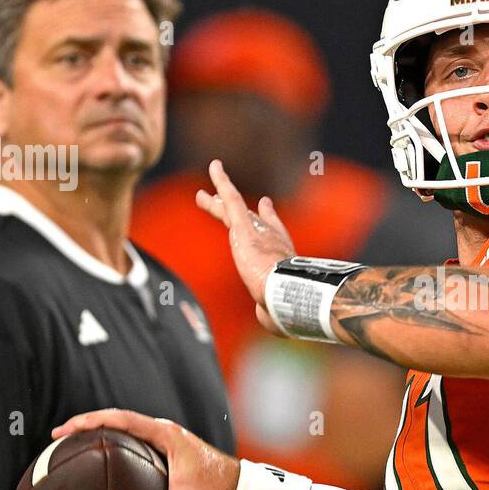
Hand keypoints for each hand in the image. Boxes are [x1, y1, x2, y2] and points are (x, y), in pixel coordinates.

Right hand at [51, 409, 240, 489]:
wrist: (238, 487)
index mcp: (165, 434)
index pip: (121, 419)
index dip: (91, 421)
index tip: (66, 429)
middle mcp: (163, 430)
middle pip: (117, 419)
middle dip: (87, 424)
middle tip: (58, 436)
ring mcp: (164, 438)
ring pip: (125, 428)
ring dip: (99, 432)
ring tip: (72, 445)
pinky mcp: (165, 449)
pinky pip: (133, 441)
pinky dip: (113, 446)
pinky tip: (100, 465)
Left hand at [196, 159, 295, 306]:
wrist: (284, 292)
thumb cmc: (285, 305)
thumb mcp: (277, 310)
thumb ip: (272, 314)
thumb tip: (272, 323)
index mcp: (279, 254)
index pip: (272, 230)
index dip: (268, 217)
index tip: (264, 205)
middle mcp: (270, 236)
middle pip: (250, 216)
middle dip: (238, 206)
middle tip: (227, 194)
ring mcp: (255, 229)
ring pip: (233, 207)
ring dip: (217, 197)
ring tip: (203, 188)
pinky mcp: (242, 225)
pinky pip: (231, 197)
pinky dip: (222, 180)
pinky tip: (214, 166)